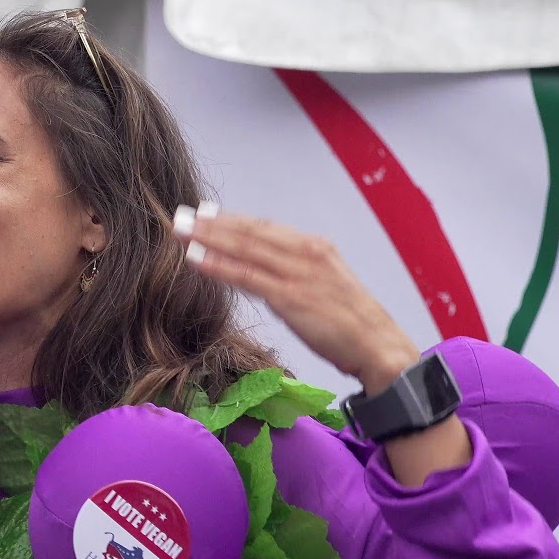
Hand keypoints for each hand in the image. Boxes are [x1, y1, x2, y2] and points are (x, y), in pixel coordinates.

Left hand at [173, 204, 419, 391]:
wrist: (378, 345)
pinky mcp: (289, 296)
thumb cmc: (352, 324)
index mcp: (315, 248)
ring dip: (208, 238)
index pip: (265, 227)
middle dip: (212, 223)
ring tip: (179, 231)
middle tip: (181, 215)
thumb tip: (266, 274)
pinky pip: (246, 276)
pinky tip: (195, 259)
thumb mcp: (325, 288)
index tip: (206, 213)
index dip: (232, 220)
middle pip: (250, 232)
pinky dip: (218, 265)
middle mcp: (305, 253)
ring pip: (244, 249)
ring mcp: (297, 273)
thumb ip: (297, 276)